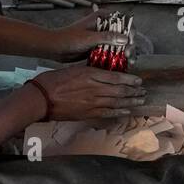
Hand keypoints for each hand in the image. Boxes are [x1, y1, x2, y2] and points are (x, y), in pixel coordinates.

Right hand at [28, 64, 145, 121]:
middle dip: (133, 91)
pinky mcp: (87, 113)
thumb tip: (100, 74)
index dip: (130, 79)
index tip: (138, 80)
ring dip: (130, 102)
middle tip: (143, 91)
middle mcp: (95, 89)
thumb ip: (88, 72)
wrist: (40, 99)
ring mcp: (92, 102)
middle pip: (120, 90)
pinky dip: (118, 112)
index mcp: (90, 75)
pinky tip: (126, 112)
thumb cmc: (52, 80)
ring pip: (116, 102)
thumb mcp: (72, 69)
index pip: (116, 77)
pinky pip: (107, 113)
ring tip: (140, 101)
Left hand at [48, 10, 127, 62]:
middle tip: (129, 54)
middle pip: (124, 33)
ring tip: (129, 62)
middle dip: (130, 44)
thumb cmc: (69, 38)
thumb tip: (125, 39)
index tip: (131, 42)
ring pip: (120, 43)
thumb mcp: (89, 38)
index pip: (124, 21)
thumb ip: (107, 38)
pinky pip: (113, 51)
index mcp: (103, 17)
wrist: (55, 48)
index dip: (130, 31)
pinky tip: (124, 64)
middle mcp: (105, 25)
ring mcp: (103, 36)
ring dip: (126, 52)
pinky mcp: (100, 46)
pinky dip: (119, 57)